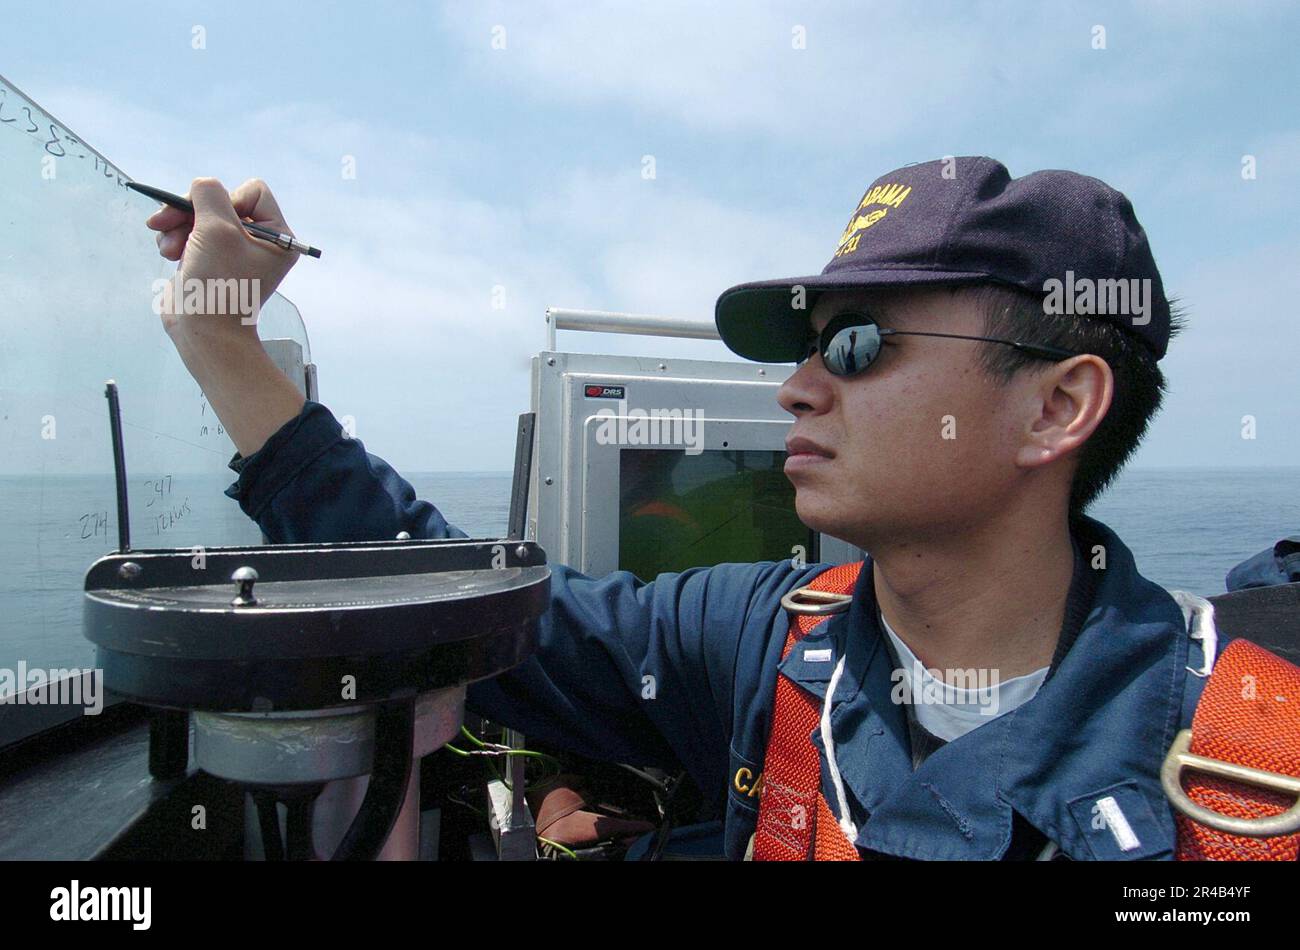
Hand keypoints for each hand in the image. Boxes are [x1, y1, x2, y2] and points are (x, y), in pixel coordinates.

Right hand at [147, 178, 298, 345]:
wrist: (204, 332)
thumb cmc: (219, 284)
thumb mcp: (217, 229)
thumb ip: (209, 195)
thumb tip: (202, 184)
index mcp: (278, 237)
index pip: (253, 192)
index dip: (228, 199)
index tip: (214, 221)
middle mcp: (259, 242)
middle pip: (220, 201)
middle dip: (191, 211)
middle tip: (164, 220)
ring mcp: (232, 251)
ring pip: (199, 216)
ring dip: (178, 225)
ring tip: (169, 248)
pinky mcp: (209, 259)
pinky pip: (189, 232)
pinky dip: (175, 238)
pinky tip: (168, 254)